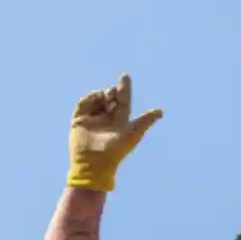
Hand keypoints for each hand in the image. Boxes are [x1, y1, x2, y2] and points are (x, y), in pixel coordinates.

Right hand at [66, 74, 161, 191]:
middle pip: (110, 97)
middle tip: (113, 95)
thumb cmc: (116, 150)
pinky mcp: (79, 120)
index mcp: (120, 120)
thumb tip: (161, 111)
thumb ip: (145, 121)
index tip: (125, 76)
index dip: (124, 88)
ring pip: (96, 98)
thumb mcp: (133, 133)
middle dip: (112, 92)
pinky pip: (82, 104)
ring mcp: (92, 118)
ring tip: (106, 99)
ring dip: (101, 95)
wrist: (95, 163)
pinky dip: (89, 98)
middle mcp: (106, 118)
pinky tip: (95, 98)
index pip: (123, 100)